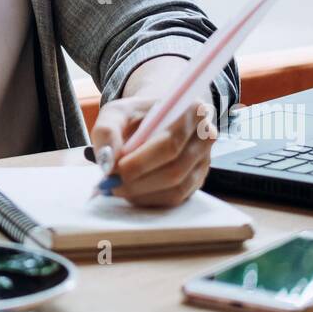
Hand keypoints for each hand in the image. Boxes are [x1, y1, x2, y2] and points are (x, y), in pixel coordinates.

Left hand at [90, 89, 217, 207]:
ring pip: (175, 187)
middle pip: (174, 167)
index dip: (142, 159)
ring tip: (116, 185)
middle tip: (110, 180)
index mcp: (193, 112)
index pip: (171, 141)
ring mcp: (203, 163)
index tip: (117, 166)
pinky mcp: (195, 182)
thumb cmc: (135, 116)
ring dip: (142, 191)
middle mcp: (205, 138)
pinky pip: (174, 199)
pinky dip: (148, 199)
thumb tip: (108, 161)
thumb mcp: (116, 112)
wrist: (150, 122)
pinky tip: (130, 191)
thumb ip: (107, 131)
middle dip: (139, 178)